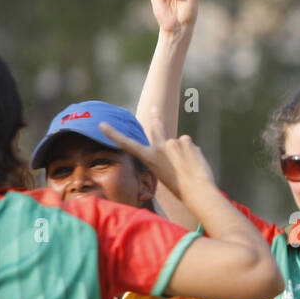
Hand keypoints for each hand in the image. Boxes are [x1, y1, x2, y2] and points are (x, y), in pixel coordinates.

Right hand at [99, 124, 214, 202]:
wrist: (196, 190)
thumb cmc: (179, 188)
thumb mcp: (163, 173)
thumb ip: (165, 156)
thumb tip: (176, 143)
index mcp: (149, 158)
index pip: (127, 144)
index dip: (113, 134)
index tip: (102, 125)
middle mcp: (159, 147)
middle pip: (156, 127)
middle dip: (155, 117)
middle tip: (154, 108)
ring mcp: (173, 142)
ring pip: (179, 144)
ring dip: (183, 152)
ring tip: (187, 167)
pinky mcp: (187, 141)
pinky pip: (189, 146)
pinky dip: (192, 154)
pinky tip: (194, 164)